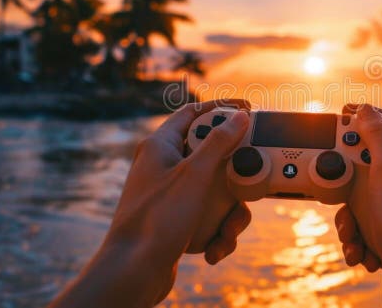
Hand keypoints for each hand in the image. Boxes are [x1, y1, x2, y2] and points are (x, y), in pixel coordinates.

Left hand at [50, 99, 251, 307]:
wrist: (132, 272)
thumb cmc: (156, 220)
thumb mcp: (194, 175)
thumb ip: (218, 142)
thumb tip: (239, 116)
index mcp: (160, 146)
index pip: (193, 113)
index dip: (221, 108)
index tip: (247, 111)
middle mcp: (164, 167)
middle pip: (212, 156)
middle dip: (235, 175)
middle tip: (249, 183)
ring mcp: (169, 195)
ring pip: (214, 192)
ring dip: (229, 213)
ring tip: (227, 231)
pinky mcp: (175, 220)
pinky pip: (206, 217)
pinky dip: (216, 232)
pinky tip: (212, 248)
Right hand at [335, 104, 381, 307]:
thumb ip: (374, 134)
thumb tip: (366, 108)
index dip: (373, 116)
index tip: (346, 113)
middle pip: (373, 165)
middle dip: (350, 179)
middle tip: (337, 183)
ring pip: (366, 200)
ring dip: (352, 218)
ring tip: (354, 232)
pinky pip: (370, 227)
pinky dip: (360, 238)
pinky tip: (363, 250)